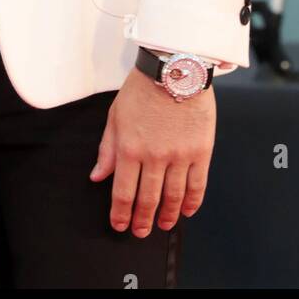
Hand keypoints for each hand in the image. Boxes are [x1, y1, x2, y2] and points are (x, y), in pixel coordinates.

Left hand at [89, 66, 215, 234]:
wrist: (175, 67)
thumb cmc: (142, 88)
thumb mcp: (115, 116)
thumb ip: (107, 149)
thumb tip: (98, 177)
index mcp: (129, 148)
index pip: (123, 193)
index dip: (121, 214)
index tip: (120, 225)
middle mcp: (154, 156)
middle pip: (149, 199)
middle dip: (143, 220)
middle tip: (140, 231)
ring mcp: (180, 156)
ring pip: (174, 197)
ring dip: (168, 215)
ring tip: (164, 225)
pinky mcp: (201, 151)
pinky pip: (197, 184)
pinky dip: (192, 201)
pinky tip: (187, 210)